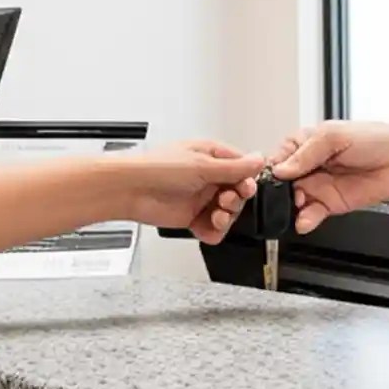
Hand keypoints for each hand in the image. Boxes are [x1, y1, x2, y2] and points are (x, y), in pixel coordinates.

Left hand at [127, 141, 264, 243]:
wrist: (129, 190)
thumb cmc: (157, 169)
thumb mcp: (202, 165)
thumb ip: (234, 168)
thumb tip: (259, 159)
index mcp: (211, 156)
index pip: (242, 168)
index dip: (247, 181)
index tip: (245, 189)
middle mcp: (207, 176)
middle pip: (237, 192)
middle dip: (236, 200)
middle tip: (226, 201)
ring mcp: (200, 197)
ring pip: (227, 212)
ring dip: (226, 217)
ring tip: (216, 216)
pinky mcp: (191, 216)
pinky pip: (211, 228)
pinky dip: (213, 231)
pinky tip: (208, 228)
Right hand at [269, 121, 388, 233]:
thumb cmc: (374, 139)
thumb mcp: (335, 136)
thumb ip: (306, 154)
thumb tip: (281, 169)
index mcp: (305, 143)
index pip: (277, 157)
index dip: (269, 168)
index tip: (266, 177)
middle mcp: (308, 166)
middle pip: (281, 183)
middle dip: (276, 191)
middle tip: (282, 193)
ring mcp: (318, 186)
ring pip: (292, 200)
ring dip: (289, 206)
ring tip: (297, 205)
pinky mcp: (330, 204)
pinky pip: (310, 214)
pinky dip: (304, 219)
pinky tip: (304, 219)